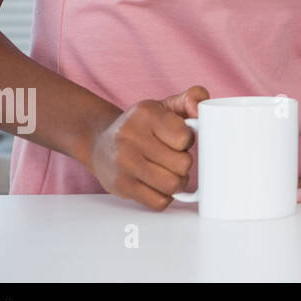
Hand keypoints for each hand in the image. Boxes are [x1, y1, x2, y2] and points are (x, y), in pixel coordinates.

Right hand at [90, 85, 208, 209]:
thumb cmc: (140, 125)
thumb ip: (191, 98)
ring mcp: (123, 164)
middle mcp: (130, 138)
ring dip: (178, 181)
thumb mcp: (165, 105)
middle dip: (184, 163)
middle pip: (182, 164)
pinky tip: (159, 185)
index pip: (184, 138)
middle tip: (175, 158)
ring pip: (172, 185)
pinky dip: (166, 196)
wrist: (99, 141)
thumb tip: (200, 108)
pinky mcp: (120, 186)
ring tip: (171, 172)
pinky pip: (159, 202)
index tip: (179, 139)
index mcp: (146, 114)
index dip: (188, 141)